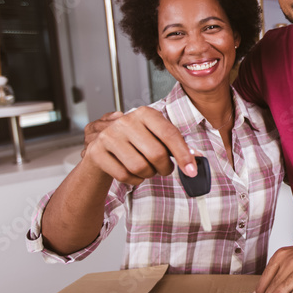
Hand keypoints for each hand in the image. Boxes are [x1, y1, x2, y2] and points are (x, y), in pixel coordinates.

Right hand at [82, 106, 198, 184]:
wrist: (99, 146)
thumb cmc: (132, 142)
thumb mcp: (153, 136)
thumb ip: (174, 144)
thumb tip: (195, 156)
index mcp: (144, 113)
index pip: (169, 134)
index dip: (183, 154)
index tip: (192, 170)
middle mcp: (125, 121)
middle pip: (156, 154)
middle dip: (165, 168)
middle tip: (163, 169)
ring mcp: (109, 136)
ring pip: (140, 167)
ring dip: (148, 174)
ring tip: (146, 169)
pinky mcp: (97, 152)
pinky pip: (124, 175)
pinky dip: (133, 180)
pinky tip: (131, 172)